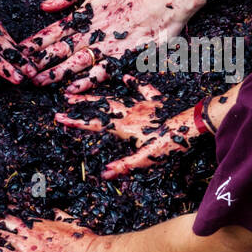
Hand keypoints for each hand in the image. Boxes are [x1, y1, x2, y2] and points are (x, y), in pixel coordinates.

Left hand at [22, 0, 200, 92]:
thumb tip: (44, 6)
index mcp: (84, 14)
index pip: (52, 31)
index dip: (33, 43)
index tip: (17, 53)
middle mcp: (93, 31)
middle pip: (59, 50)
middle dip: (38, 63)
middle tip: (19, 73)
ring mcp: (108, 45)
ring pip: (76, 63)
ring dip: (56, 74)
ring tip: (37, 83)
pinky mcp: (124, 55)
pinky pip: (102, 72)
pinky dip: (87, 81)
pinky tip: (71, 89)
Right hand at [54, 77, 201, 179]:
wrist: (193, 123)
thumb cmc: (171, 143)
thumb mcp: (147, 159)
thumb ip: (125, 165)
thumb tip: (103, 174)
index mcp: (125, 127)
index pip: (95, 124)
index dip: (76, 121)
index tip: (58, 117)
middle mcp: (130, 113)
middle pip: (100, 106)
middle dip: (82, 104)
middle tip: (65, 99)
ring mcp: (143, 104)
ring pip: (115, 97)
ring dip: (98, 94)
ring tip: (84, 90)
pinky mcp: (157, 100)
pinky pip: (143, 88)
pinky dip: (134, 83)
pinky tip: (125, 77)